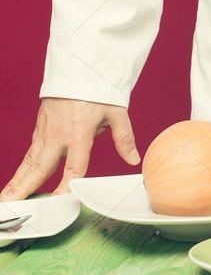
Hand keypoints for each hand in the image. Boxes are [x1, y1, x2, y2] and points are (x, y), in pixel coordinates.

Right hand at [0, 97, 140, 199]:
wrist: (80, 65)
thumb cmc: (99, 89)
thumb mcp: (117, 111)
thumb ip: (124, 138)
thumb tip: (134, 160)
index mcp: (79, 133)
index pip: (73, 167)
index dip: (66, 187)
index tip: (59, 204)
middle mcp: (58, 135)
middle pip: (40, 168)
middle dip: (24, 190)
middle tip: (12, 208)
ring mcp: (46, 131)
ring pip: (30, 162)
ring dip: (17, 182)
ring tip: (6, 201)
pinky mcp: (40, 127)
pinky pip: (30, 152)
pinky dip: (21, 169)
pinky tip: (15, 183)